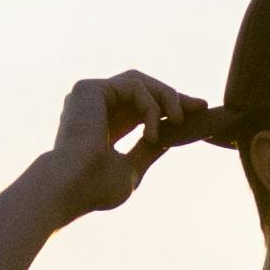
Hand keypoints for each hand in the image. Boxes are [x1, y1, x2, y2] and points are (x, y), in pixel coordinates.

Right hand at [38, 72, 209, 218]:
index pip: (140, 106)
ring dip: (165, 98)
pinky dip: (149, 105)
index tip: (197, 112)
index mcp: (102, 125)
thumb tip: (169, 138)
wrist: (70, 187)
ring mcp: (90, 95)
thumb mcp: (132, 168)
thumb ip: (148, 150)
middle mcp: (94, 106)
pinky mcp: (89, 88)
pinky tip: (152, 130)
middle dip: (173, 96)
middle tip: (198, 106)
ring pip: (139, 82)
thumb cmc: (95, 187)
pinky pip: (133, 86)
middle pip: (142, 88)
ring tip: (178, 121)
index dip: (168, 107)